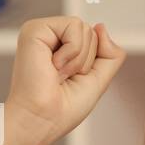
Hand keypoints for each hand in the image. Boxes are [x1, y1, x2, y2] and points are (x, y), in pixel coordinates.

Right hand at [3, 16, 125, 144]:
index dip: (94, 64)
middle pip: (92, 33)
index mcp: (63, 50)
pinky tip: (53, 65)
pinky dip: (72, 51)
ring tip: (58, 73)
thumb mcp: (98, 79)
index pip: (96, 41)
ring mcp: (43, 32)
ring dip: (79, 59)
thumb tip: (101, 26)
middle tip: (64, 78)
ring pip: (86, 29)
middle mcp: (52, 38)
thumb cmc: (65, 107)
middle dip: (87, 61)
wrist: (43, 119)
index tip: (72, 81)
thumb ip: (110, 54)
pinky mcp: (35, 28)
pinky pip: (74, 25)